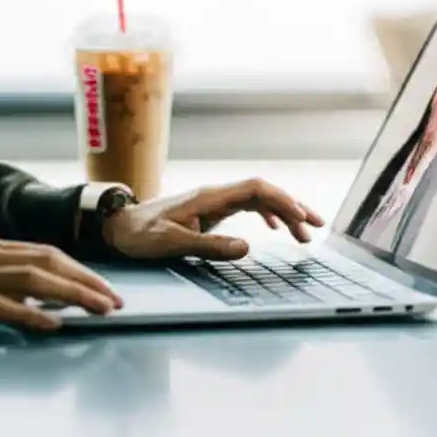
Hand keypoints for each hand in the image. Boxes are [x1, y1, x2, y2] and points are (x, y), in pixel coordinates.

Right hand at [0, 236, 123, 331]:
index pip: (44, 251)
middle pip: (48, 260)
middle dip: (87, 280)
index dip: (79, 269)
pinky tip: (52, 325)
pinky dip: (29, 314)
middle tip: (115, 301)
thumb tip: (29, 293)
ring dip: (72, 294)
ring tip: (99, 310)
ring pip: (33, 278)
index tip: (104, 286)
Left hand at [101, 177, 324, 260]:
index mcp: (210, 197)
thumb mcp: (174, 243)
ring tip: (303, 234)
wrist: (120, 227)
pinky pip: (247, 207)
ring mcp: (215, 202)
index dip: (283, 201)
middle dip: (292, 207)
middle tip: (315, 227)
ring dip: (282, 214)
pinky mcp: (211, 211)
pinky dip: (266, 216)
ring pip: (258, 200)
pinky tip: (273, 229)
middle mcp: (216, 195)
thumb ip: (211, 246)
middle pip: (264, 192)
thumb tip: (247, 248)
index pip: (256, 189)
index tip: (301, 218)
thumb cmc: (142, 234)